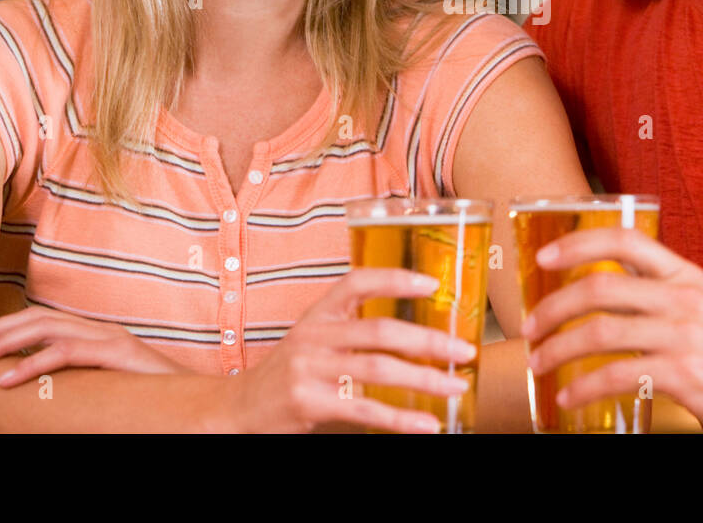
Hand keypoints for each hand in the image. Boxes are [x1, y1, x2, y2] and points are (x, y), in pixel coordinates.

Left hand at [0, 306, 191, 386]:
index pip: (37, 320)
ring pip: (45, 329)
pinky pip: (66, 354)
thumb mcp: (103, 385)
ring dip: (2, 344)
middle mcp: (98, 329)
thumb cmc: (147, 396)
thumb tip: (31, 384)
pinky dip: (32, 365)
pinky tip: (6, 380)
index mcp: (92, 334)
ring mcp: (109, 338)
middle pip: (34, 318)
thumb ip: (74, 378)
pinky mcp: (117, 353)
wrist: (196, 398)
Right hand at [224, 268, 477, 432]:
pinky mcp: (309, 402)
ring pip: (378, 369)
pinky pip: (364, 408)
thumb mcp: (314, 340)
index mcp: (318, 314)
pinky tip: (426, 423)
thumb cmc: (290, 373)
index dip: (395, 278)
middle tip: (464, 350)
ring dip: (424, 379)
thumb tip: (418, 336)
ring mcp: (309, 369)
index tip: (433, 283)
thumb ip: (353, 331)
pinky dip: (400, 418)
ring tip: (455, 387)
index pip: (357, 281)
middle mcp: (313, 336)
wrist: (238, 409)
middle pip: (380, 330)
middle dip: (428, 341)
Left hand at [521, 229, 702, 431]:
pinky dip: (582, 387)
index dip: (577, 244)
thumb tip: (609, 298)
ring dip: (558, 349)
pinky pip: (615, 375)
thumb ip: (663, 298)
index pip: (623, 240)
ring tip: (540, 363)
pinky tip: (569, 397)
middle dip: (552, 307)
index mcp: (686, 276)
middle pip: (598, 287)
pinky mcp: (682, 374)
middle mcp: (682, 298)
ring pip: (598, 331)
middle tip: (529, 326)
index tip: (543, 257)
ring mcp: (682, 335)